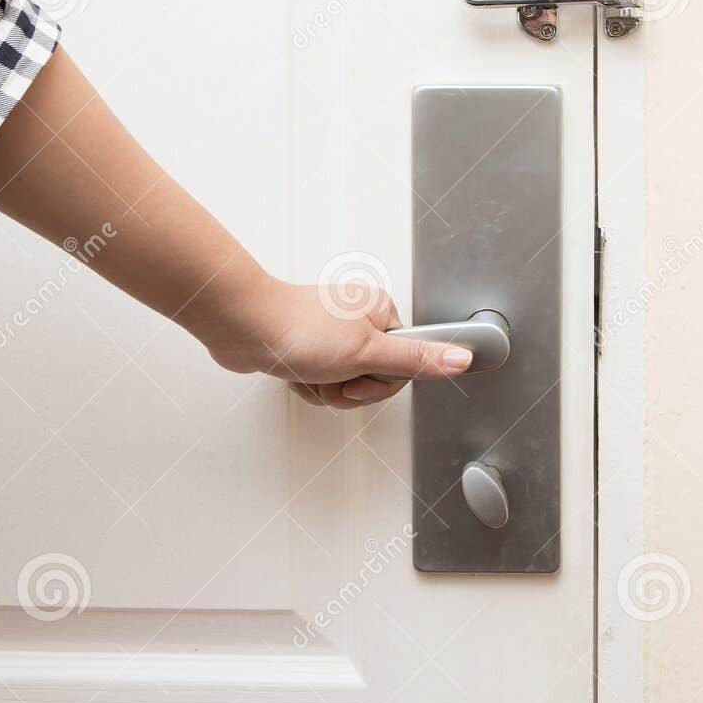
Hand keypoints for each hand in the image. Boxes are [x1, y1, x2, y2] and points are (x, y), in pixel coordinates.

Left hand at [204, 277, 471, 408]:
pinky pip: (321, 382)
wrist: (241, 327)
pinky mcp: (309, 349)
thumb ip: (415, 360)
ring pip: (345, 385)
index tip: (359, 374)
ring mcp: (332, 336)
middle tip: (330, 375)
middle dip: (348, 389)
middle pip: (375, 379)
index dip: (379, 381)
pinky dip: (307, 385)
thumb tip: (461, 357)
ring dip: (324, 389)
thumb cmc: (296, 329)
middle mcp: (359, 321)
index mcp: (382, 312)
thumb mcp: (366, 352)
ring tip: (308, 371)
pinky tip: (294, 372)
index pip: (404, 365)